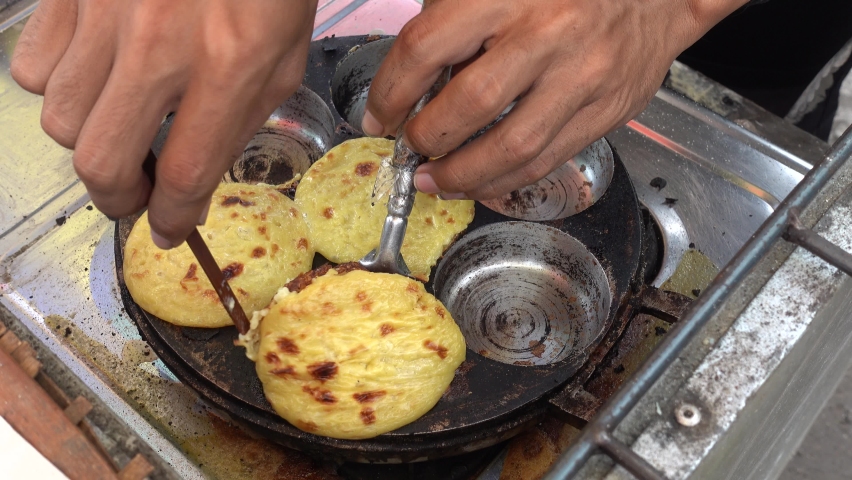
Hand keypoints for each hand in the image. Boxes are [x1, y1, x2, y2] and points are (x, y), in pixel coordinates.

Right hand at [11, 0, 316, 247]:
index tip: (168, 227)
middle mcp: (161, 43)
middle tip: (136, 194)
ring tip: (123, 126)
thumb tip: (193, 179)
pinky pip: (33, 68)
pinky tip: (96, 75)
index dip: (171, 217)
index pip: (183, 173)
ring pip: (62, 120)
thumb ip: (240, 120)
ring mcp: (106, 12)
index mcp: (230, 63)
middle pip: (103, 162)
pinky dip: (60, 87)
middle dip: (119, 197)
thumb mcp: (283, 54)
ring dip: (93, 140)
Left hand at [363, 0, 746, 199]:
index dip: (390, 91)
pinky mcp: (604, 111)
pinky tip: (479, 182)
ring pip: (510, 147)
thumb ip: (456, 17)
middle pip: (468, 105)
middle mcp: (548, 35)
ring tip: (435, 179)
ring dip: (461, 174)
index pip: (427, 48)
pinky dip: (503, 180)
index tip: (378, 114)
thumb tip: (410, 74)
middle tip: (409, 147)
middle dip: (426, 137)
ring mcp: (581, 78)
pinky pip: (546, 160)